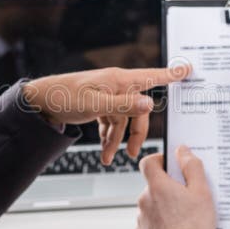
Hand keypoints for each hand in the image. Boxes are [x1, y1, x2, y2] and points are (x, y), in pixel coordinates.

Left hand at [23, 66, 189, 164]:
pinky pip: (111, 122)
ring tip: (107, 158)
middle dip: (136, 133)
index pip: (151, 76)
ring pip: (123, 120)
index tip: (189, 70)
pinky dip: (108, 136)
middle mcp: (116, 86)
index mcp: (119, 80)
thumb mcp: (95, 105)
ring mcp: (108, 96)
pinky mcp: (99, 105)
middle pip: (138, 110)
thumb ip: (123, 105)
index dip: (171, 74)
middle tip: (133, 154)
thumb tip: (150, 104)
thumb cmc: (65, 97)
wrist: (40, 102)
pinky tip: (103, 149)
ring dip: (117, 140)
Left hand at [136, 146, 215, 228]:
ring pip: (152, 204)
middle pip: (153, 185)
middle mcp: (143, 200)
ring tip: (185, 217)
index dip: (160, 160)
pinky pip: (151, 221)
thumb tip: (182, 150)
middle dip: (168, 187)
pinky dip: (161, 222)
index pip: (148, 162)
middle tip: (188, 196)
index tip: (173, 165)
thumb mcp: (202, 192)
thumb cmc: (195, 226)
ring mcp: (141, 218)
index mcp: (156, 186)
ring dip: (165, 206)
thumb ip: (191, 166)